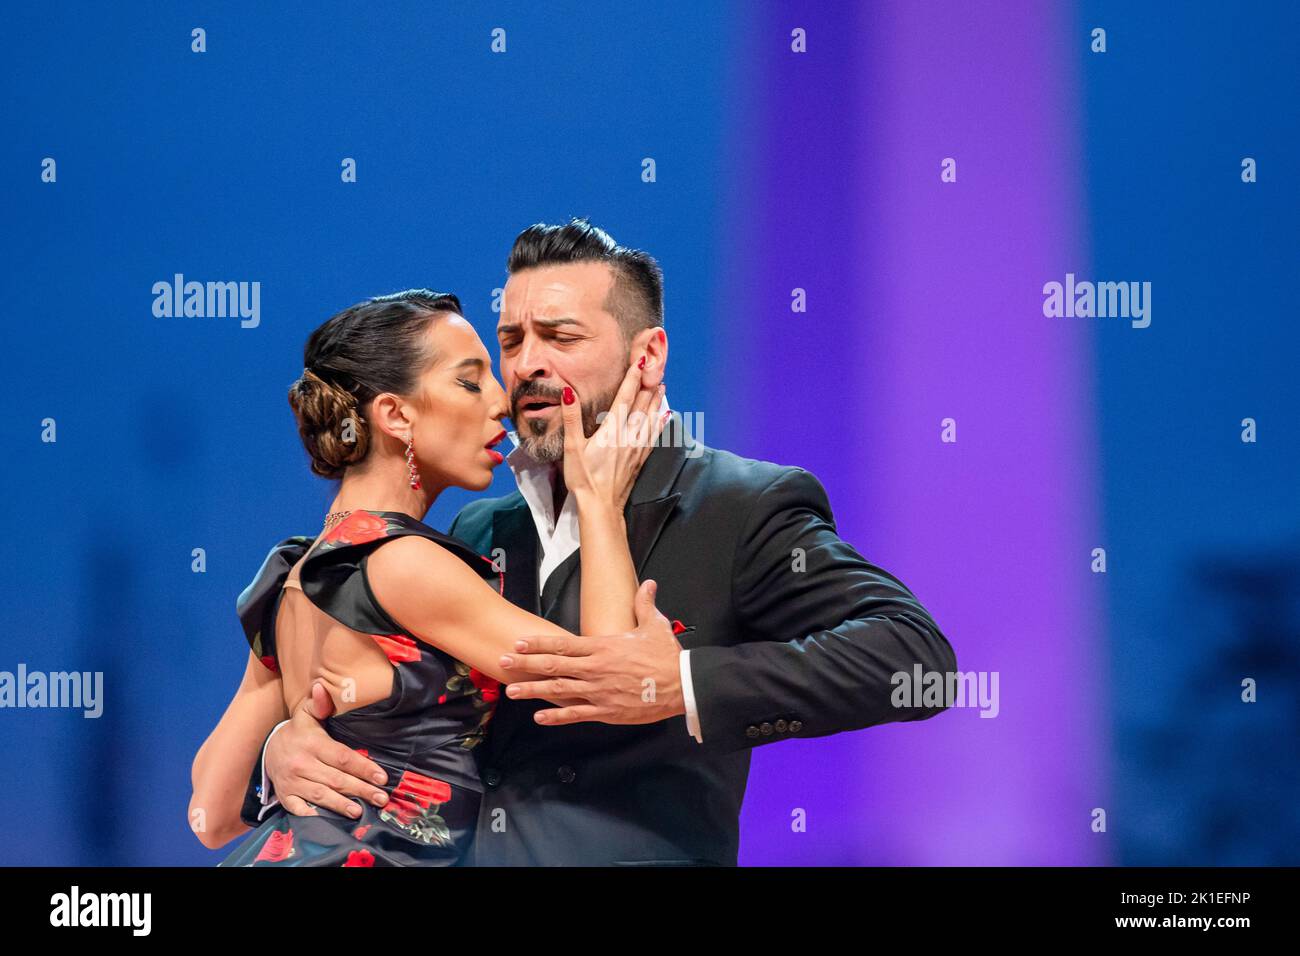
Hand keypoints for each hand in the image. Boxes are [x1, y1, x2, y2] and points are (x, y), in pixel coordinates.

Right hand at [265, 682, 389, 817]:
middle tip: (382, 798)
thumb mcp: (307, 715)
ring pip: (321, 796)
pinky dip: (315, 815)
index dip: (363, 768)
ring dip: (342, 805)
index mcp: (313, 744)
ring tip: (360, 811)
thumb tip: (322, 686)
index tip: (382, 777)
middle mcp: (302, 764)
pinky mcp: (285, 796)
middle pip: (336, 779)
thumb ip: (320, 704)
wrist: (268, 749)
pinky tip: (330, 821)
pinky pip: (300, 809)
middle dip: (361, 790)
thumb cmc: (299, 732)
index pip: (343, 757)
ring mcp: (293, 782)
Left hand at [500, 580, 685, 725]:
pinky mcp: (607, 711)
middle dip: (525, 663)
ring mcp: (598, 691)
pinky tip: (539, 717)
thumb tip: (648, 584)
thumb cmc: (667, 656)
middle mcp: (595, 668)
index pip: (562, 643)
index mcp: (602, 647)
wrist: (682, 684)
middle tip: (502, 660)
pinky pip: (576, 714)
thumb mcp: (655, 625)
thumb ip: (645, 604)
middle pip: (553, 665)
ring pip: (558, 690)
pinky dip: (556, 717)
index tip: (518, 641)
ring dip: (533, 690)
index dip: (538, 643)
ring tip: (511, 691)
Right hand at [558, 358, 667, 512]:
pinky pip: (653, 437)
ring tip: (662, 387)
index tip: (640, 361)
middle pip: (641, 405)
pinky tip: (664, 417)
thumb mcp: (572, 447)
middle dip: (648, 385)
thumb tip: (568, 392)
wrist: (601, 507)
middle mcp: (628, 436)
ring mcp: (636, 449)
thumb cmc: (584, 479)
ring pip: (650, 419)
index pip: (625, 397)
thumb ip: (572, 418)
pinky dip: (660, 424)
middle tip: (656, 368)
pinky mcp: (639, 460)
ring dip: (656, 401)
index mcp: (612, 430)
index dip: (633, 378)